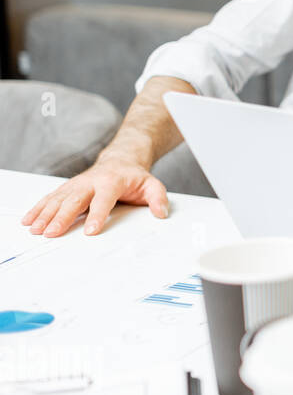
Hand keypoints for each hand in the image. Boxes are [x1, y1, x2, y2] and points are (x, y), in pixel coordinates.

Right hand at [21, 153, 168, 236]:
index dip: (96, 216)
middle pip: (74, 201)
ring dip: (45, 215)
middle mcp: (90, 182)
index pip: (103, 200)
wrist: (121, 160)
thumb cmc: (135, 177)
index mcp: (111, 182)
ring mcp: (77, 184)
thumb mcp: (152, 185)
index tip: (90, 231)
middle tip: (52, 234)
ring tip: (35, 230)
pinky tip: (28, 220)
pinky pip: (50, 198)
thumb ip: (158, 198)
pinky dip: (38, 209)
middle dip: (62, 218)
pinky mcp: (68, 188)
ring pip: (58, 200)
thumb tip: (161, 213)